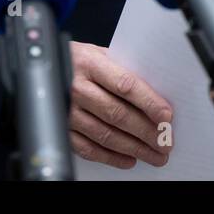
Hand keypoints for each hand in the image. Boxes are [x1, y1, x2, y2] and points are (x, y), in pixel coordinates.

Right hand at [68, 41, 173, 168]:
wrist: (46, 67)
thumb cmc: (80, 61)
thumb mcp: (100, 54)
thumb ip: (124, 70)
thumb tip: (157, 94)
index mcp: (90, 64)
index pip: (125, 85)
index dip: (148, 102)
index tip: (167, 116)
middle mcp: (77, 88)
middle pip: (118, 114)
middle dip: (147, 132)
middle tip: (166, 142)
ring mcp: (67, 111)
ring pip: (106, 135)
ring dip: (134, 148)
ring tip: (154, 154)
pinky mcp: (62, 130)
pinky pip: (88, 148)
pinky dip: (111, 157)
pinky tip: (129, 159)